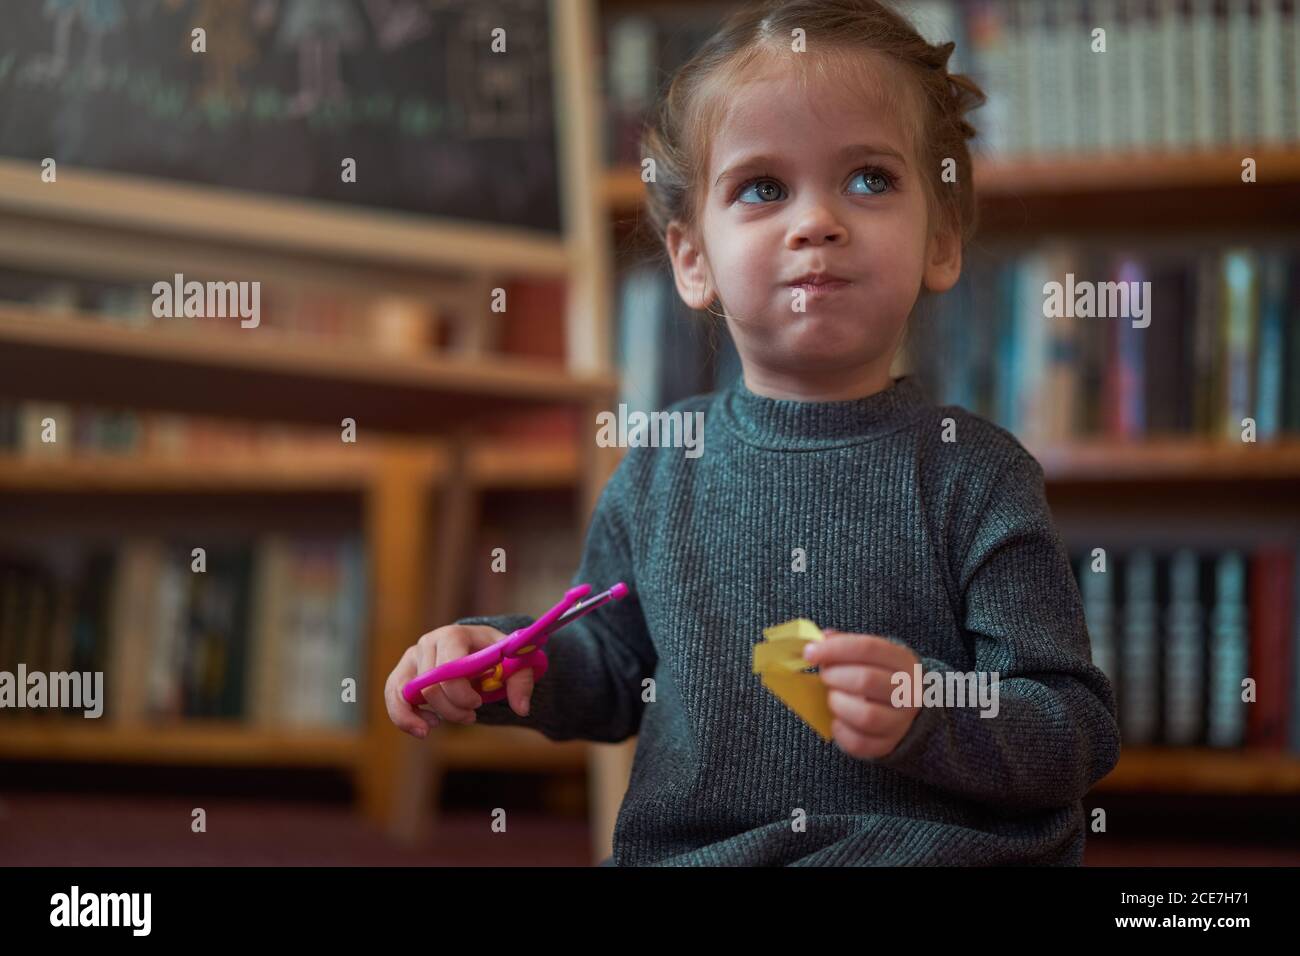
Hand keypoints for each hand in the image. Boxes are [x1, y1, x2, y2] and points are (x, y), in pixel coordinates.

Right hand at [384, 625, 535, 737]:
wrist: (477, 648)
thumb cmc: (496, 655)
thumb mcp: (515, 662)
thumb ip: (521, 681)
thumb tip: (521, 709)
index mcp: (454, 635)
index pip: (447, 668)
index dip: (460, 693)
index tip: (477, 703)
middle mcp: (427, 643)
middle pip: (429, 686)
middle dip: (450, 709)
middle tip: (471, 716)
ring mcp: (412, 658)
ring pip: (404, 693)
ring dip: (419, 717)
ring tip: (435, 727)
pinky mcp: (403, 674)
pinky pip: (393, 698)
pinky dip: (403, 717)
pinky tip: (424, 728)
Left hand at [803, 630, 919, 758]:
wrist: (905, 708)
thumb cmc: (879, 675)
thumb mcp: (871, 655)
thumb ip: (846, 644)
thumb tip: (822, 639)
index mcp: (903, 661)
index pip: (868, 648)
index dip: (834, 648)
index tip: (809, 653)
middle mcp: (908, 691)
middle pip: (866, 680)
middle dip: (835, 677)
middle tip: (824, 676)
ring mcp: (901, 721)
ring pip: (866, 716)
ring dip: (838, 704)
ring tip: (832, 697)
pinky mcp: (888, 744)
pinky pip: (860, 743)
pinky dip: (840, 731)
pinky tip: (835, 720)